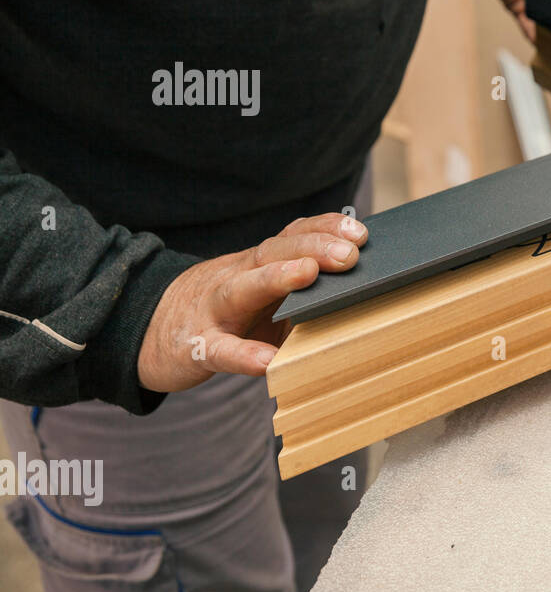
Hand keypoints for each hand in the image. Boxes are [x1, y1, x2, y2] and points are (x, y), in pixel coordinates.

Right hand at [137, 213, 367, 391]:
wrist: (147, 328)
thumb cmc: (226, 313)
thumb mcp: (263, 295)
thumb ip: (303, 292)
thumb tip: (362, 293)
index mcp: (258, 264)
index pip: (293, 236)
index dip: (325, 229)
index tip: (361, 231)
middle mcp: (237, 276)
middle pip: (273, 251)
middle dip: (313, 247)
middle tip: (350, 253)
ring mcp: (214, 309)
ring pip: (243, 286)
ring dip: (276, 278)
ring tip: (308, 275)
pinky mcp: (196, 345)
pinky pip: (219, 348)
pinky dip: (242, 354)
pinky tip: (266, 362)